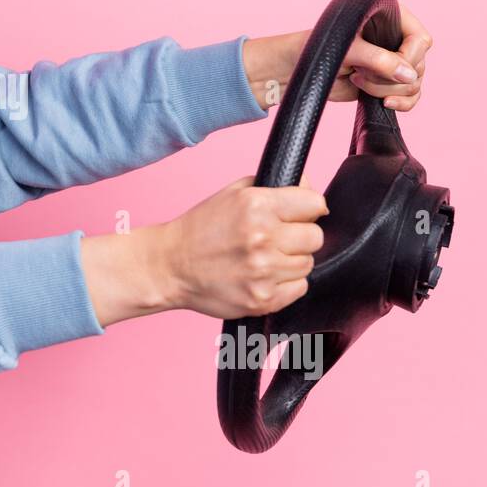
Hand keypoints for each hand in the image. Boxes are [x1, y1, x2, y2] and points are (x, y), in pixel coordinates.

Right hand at [156, 173, 327, 319]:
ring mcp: (263, 272)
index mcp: (257, 205)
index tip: (296, 215)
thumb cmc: (201, 228)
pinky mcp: (262, 299)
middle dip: (299, 236)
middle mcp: (262, 238)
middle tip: (276, 239)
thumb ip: (274, 186)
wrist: (170, 265)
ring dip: (290, 261)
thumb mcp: (234, 193)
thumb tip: (309, 188)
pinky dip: (285, 284)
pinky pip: (299, 289)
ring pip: (307, 264)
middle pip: (315, 237)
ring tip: (265, 258)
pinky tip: (263, 276)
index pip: (315, 204)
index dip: (306, 209)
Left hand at [244, 4, 432, 112]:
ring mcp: (391, 63)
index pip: (420, 40)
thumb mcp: (347, 49)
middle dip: (392, 77)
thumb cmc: (316, 47)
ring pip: (414, 83)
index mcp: (389, 19)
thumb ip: (378, 59)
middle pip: (418, 65)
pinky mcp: (384, 83)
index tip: (390, 67)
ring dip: (390, 90)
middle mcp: (394, 40)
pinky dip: (402, 103)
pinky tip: (383, 103)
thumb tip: (410, 75)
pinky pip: (408, 97)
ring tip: (359, 82)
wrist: (296, 68)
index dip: (410, 57)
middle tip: (360, 74)